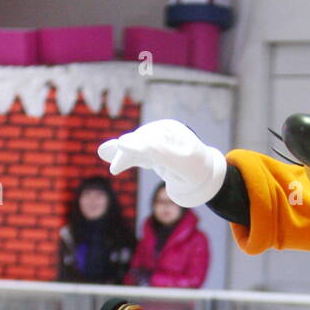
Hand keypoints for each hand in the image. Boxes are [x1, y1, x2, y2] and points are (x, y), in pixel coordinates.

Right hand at [98, 119, 226, 207]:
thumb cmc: (196, 170)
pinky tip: (109, 159)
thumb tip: (130, 141)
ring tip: (104, 155)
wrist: (206, 180)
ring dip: (121, 155)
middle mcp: (160, 133)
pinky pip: (136, 157)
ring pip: (134, 150)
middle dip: (125, 153)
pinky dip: (125, 160)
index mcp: (170, 129)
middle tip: (115, 168)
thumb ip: (157, 151)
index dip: (136, 145)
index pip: (148, 138)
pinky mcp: (152, 155)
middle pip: (138, 142)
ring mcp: (155, 143)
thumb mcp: (182, 162)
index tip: (123, 147)